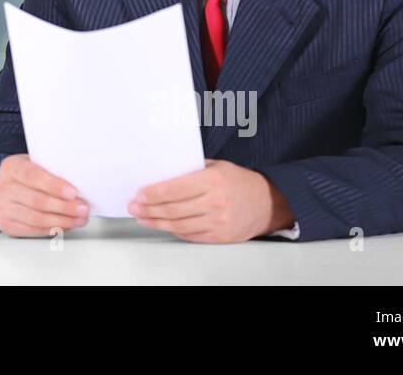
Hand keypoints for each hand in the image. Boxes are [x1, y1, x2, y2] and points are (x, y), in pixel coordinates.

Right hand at [0, 154, 89, 237]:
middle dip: (64, 207)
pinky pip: (33, 230)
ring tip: (79, 219)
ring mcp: (3, 208)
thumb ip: (49, 169)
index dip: (54, 185)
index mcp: (12, 167)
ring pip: (36, 218)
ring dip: (62, 221)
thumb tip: (78, 181)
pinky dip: (52, 229)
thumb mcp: (31, 164)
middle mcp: (5, 187)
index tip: (73, 192)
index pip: (33, 176)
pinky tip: (65, 226)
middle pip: (37, 200)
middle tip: (83, 208)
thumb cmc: (22, 176)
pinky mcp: (7, 224)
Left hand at [128, 159, 293, 242]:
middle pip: (174, 209)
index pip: (175, 188)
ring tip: (142, 218)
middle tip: (134, 207)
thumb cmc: (238, 180)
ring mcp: (219, 222)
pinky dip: (174, 231)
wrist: (268, 202)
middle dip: (149, 209)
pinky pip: (191, 235)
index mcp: (213, 180)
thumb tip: (160, 172)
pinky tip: (163, 225)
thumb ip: (191, 169)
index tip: (139, 194)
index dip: (153, 193)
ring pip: (179, 225)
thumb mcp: (217, 166)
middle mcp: (216, 202)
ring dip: (157, 222)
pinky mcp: (221, 236)